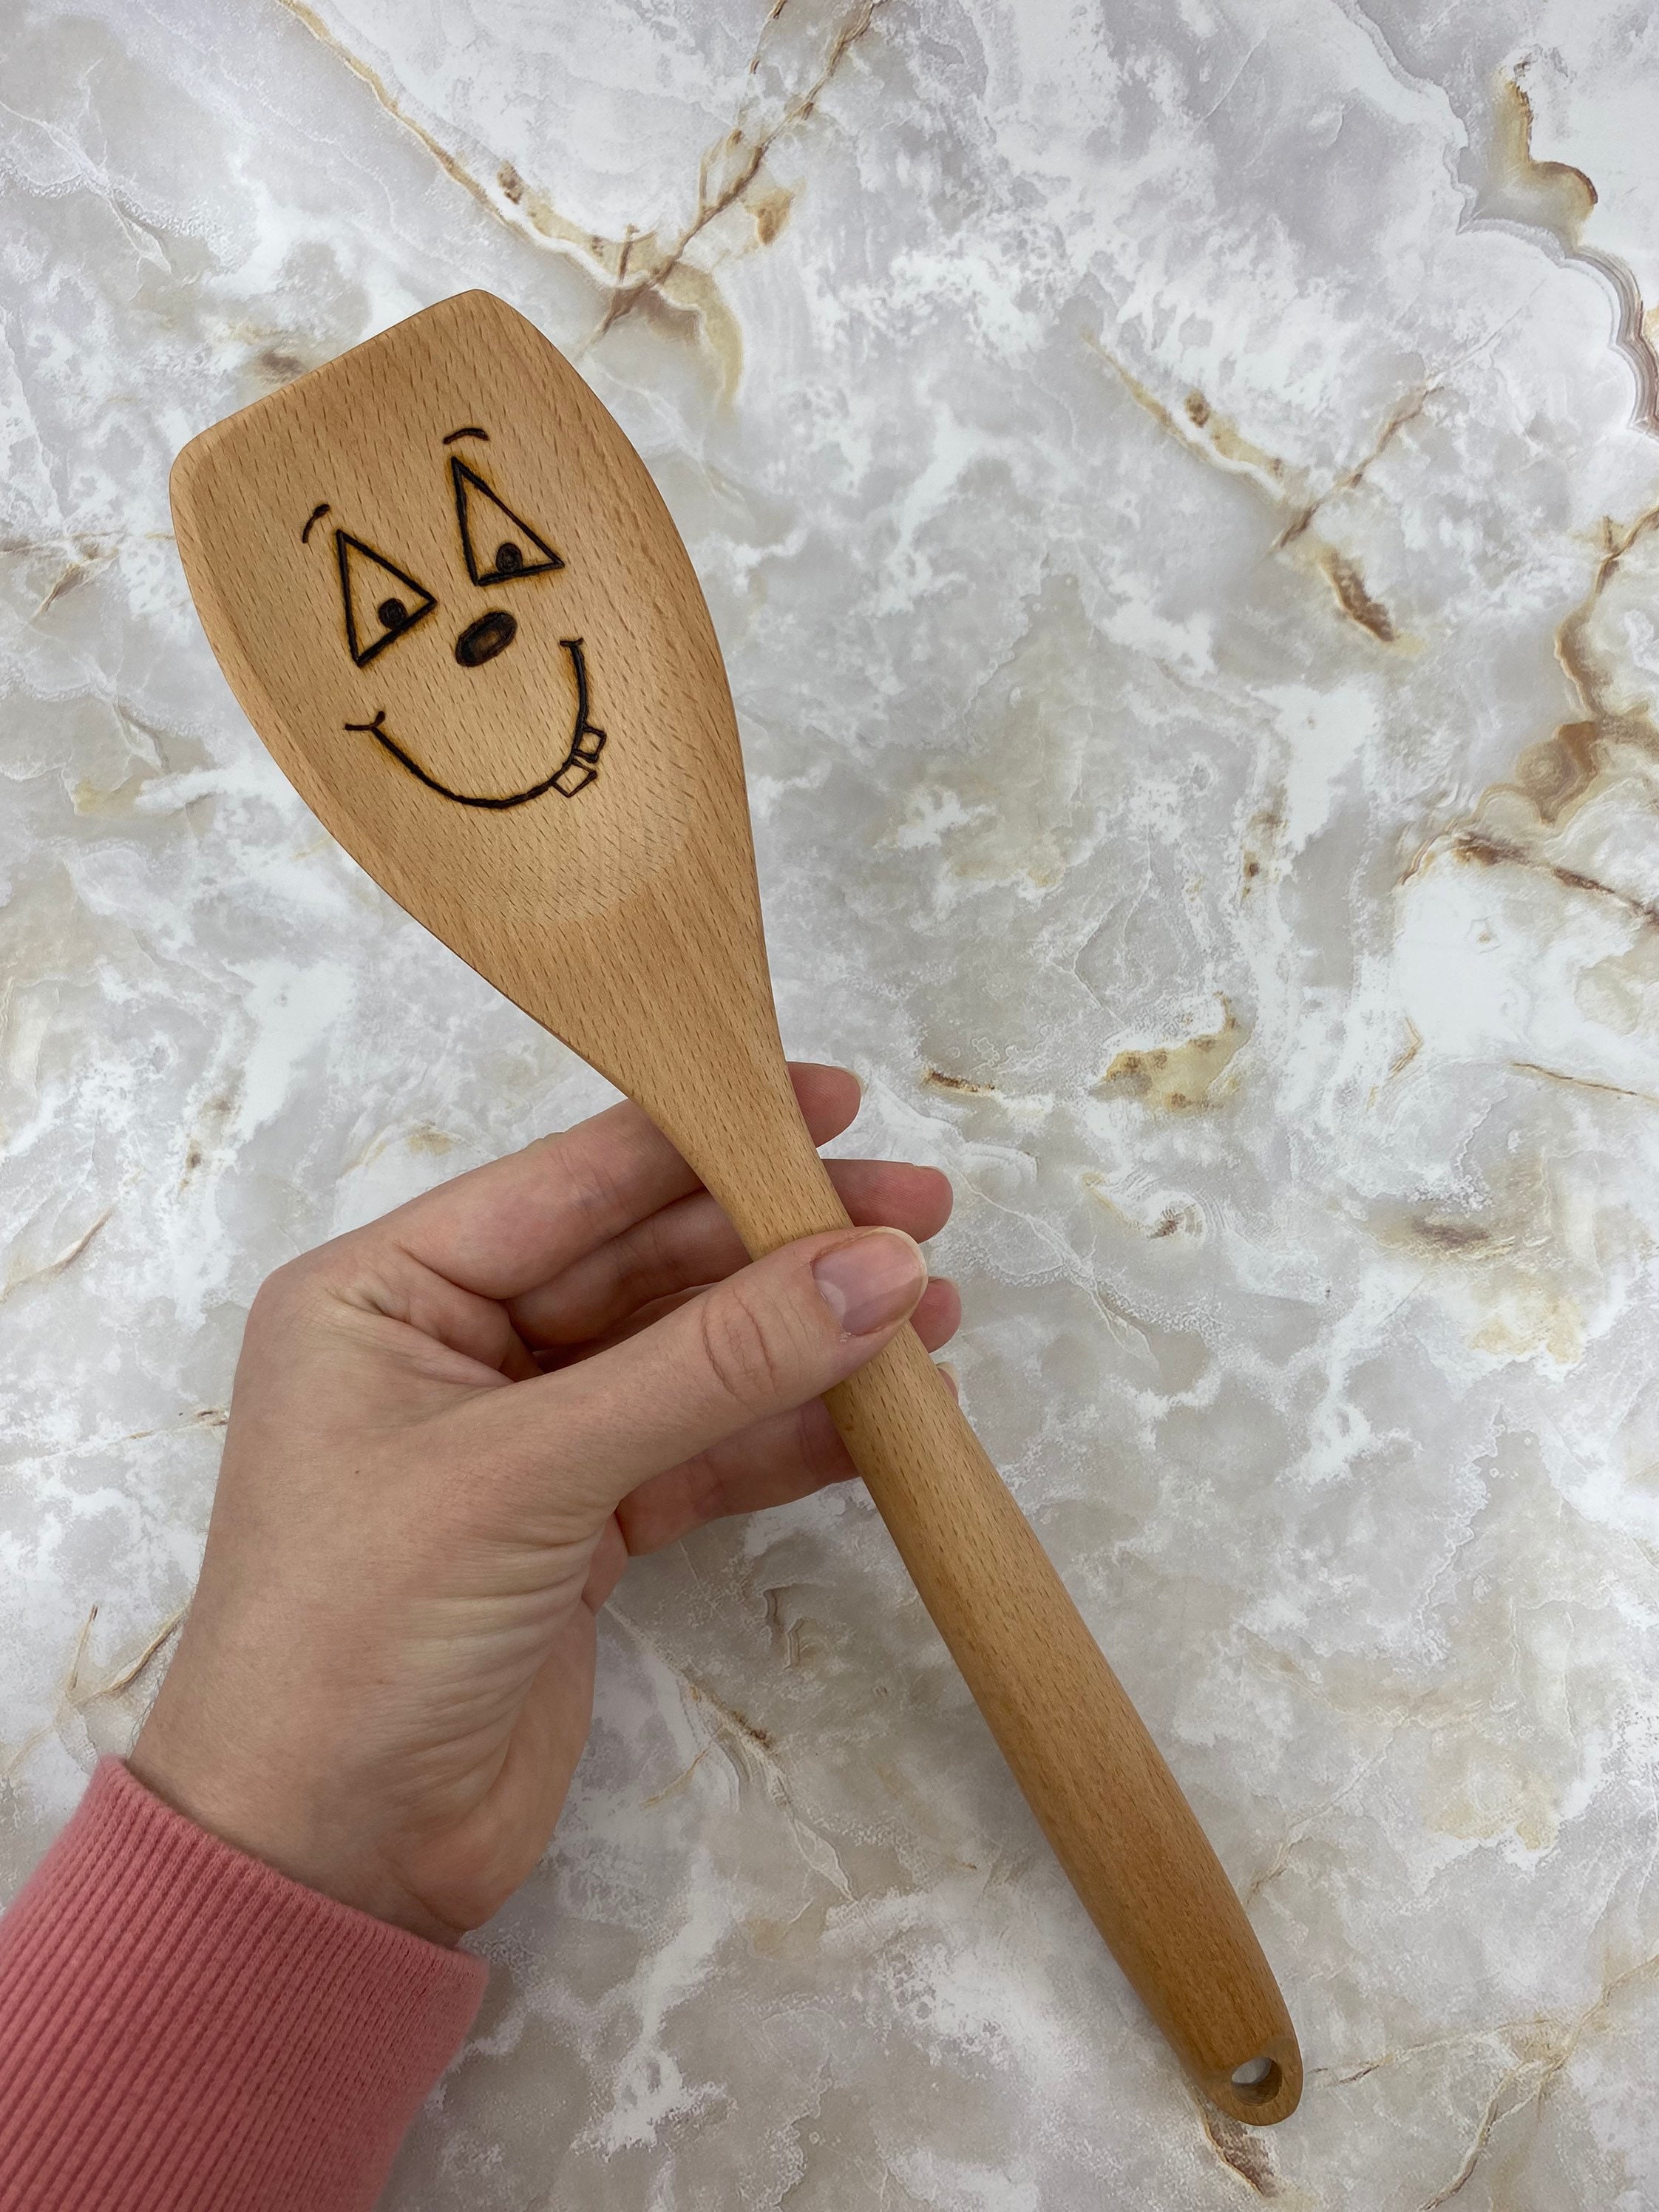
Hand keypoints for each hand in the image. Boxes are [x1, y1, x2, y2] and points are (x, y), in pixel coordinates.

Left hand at [130, 1065, 956, 1943]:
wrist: (324, 1865)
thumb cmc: (366, 1629)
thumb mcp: (531, 1472)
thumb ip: (712, 1364)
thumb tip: (881, 1266)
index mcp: (390, 1290)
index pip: (573, 1181)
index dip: (706, 1132)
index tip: (838, 1100)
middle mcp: (456, 1346)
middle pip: (647, 1263)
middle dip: (782, 1243)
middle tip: (925, 1214)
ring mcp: (527, 1440)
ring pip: (691, 1359)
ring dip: (808, 1340)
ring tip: (942, 1313)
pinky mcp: (582, 1530)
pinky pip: (703, 1453)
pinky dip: (791, 1436)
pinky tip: (888, 1417)